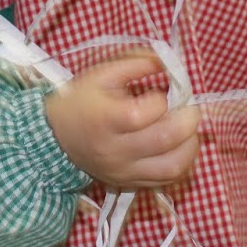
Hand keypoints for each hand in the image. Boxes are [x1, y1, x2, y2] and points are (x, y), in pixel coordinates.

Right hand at [44, 54, 200, 190]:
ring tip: (187, 129)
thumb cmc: (81, 101)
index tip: (160, 92)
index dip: (162, 98)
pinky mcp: (131, 183)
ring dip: (190, 145)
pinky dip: (182, 162)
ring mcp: (124, 171)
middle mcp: (115, 150)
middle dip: (188, 119)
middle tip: (188, 107)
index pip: (145, 112)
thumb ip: (136, 63)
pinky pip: (167, 179)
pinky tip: (178, 146)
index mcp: (104, 119)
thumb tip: (170, 62)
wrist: (56, 137)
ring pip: (173, 166)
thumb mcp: (101, 74)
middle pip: (165, 139)